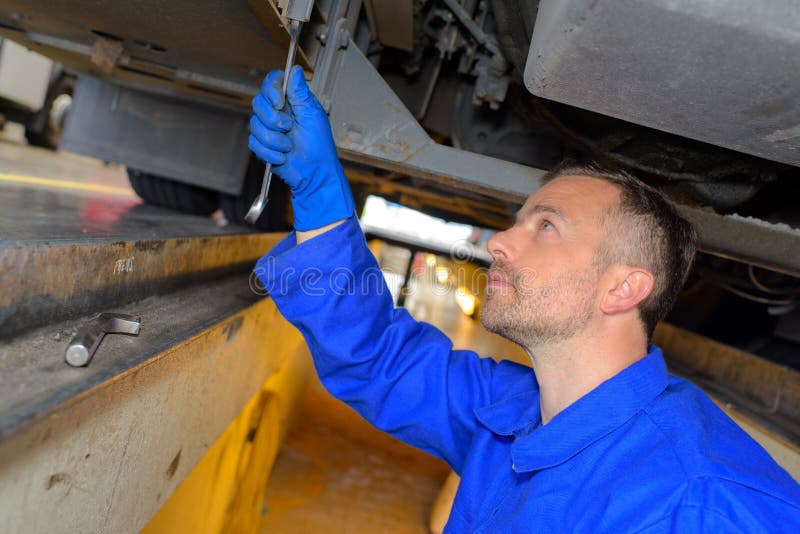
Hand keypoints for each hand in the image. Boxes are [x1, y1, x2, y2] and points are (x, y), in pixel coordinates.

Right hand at [249, 66, 354, 231]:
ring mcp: (268, 128)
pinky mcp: (262, 145)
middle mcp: (277, 112)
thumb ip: (300, 93)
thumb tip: (295, 70)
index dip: (271, 89)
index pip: (273, 82)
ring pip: (255, 124)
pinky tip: (282, 156)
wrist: (315, 173)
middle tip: (289, 128)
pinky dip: (269, 152)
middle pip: (258, 102)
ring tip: (289, 146)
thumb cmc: (319, 146)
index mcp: (291, 102)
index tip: (279, 101)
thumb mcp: (313, 115)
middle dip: (273, 119)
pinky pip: (254, 143)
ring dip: (274, 139)